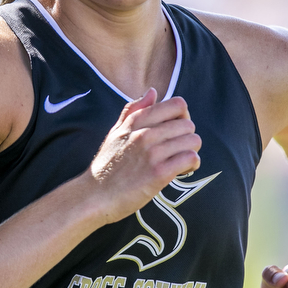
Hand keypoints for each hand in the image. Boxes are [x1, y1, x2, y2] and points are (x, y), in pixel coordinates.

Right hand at [87, 88, 200, 222]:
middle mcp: (144, 134)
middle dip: (188, 137)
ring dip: (191, 152)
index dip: (183, 117)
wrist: (94, 196)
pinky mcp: (158, 173)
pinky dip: (191, 165)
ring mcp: (152, 153)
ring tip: (181, 161)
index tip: (176, 131)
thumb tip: (153, 91)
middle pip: (188, 124)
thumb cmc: (106, 166)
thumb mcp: (115, 132)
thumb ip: (134, 110)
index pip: (177, 104)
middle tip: (178, 150)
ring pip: (193, 141)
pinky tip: (182, 171)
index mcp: (136, 121)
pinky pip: (190, 159)